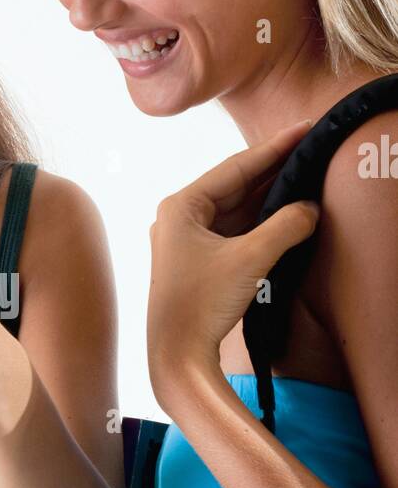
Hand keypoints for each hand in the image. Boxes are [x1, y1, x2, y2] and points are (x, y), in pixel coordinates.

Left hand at [147, 119, 319, 406]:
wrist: (177, 358)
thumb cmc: (201, 306)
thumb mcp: (251, 258)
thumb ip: (285, 226)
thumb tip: (309, 208)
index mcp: (180, 206)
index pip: (235, 167)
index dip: (274, 148)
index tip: (303, 129)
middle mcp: (177, 218)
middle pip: (234, 185)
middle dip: (273, 170)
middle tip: (309, 148)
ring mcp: (184, 241)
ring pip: (234, 209)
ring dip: (268, 198)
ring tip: (303, 176)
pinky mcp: (194, 263)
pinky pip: (232, 231)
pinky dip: (258, 223)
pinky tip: (284, 214)